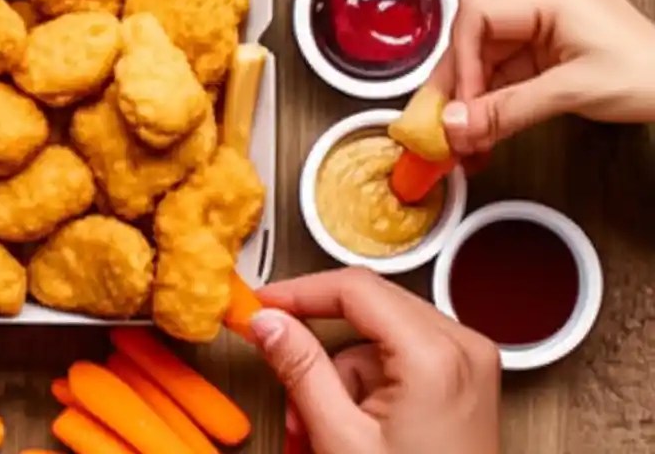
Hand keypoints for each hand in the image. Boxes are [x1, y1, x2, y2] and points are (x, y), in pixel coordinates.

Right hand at [251, 268, 500, 453]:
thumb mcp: (340, 438)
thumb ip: (300, 369)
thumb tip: (268, 322)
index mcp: (436, 355)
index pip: (355, 290)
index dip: (299, 293)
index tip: (260, 306)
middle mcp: (462, 348)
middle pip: (365, 313)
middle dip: (319, 354)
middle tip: (286, 388)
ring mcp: (468, 365)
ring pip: (376, 342)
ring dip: (338, 381)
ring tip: (317, 434)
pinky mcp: (464, 382)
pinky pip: (398, 363)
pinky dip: (365, 392)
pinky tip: (349, 433)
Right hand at [429, 0, 654, 155]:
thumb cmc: (647, 79)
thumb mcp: (571, 95)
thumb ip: (506, 109)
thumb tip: (453, 126)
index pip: (478, 14)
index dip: (459, 61)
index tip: (458, 105)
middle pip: (477, 28)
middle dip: (460, 78)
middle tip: (446, 120)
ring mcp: (549, 9)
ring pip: (487, 46)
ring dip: (474, 89)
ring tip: (466, 130)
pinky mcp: (552, 31)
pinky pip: (507, 58)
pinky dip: (494, 90)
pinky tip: (486, 120)